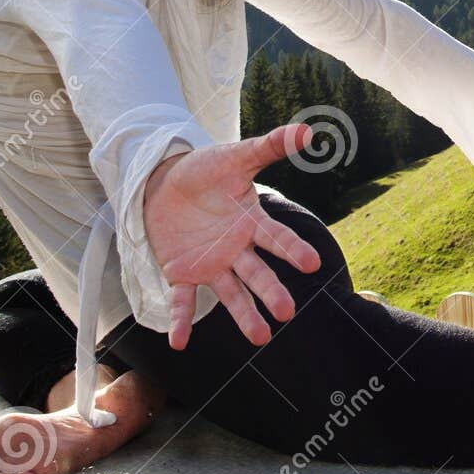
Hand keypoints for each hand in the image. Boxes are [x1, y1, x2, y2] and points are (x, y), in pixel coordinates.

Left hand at [141, 123, 322, 349]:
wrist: (163, 183)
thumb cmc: (205, 171)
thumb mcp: (235, 156)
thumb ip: (270, 146)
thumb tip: (308, 131)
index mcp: (251, 222)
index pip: (275, 237)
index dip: (292, 249)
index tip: (311, 263)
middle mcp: (236, 249)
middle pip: (257, 272)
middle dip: (271, 291)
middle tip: (286, 312)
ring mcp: (211, 264)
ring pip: (231, 292)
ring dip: (244, 315)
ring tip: (260, 337)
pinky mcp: (182, 273)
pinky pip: (183, 300)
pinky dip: (182, 321)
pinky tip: (179, 342)